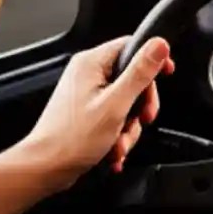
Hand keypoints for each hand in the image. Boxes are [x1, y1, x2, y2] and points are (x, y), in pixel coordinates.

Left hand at [18, 35, 174, 191]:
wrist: (45, 168)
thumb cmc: (72, 139)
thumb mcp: (116, 104)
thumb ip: (140, 74)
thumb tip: (159, 45)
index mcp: (91, 63)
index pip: (131, 46)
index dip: (152, 60)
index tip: (166, 72)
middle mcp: (86, 74)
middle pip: (132, 78)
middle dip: (140, 106)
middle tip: (142, 119)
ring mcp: (85, 94)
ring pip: (125, 103)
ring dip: (128, 127)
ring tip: (119, 143)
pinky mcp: (86, 112)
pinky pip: (113, 116)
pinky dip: (117, 134)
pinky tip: (113, 149)